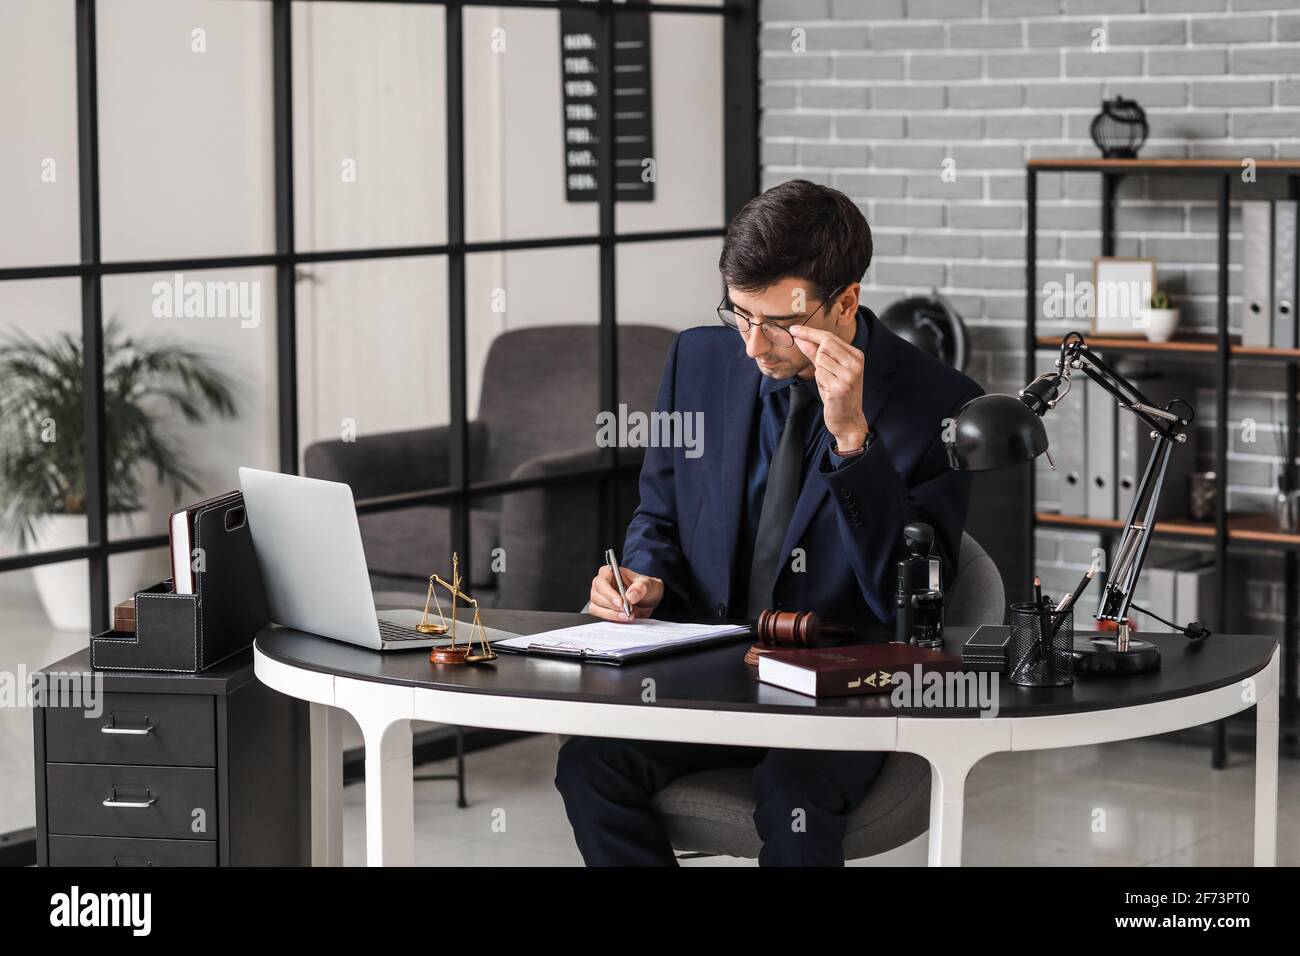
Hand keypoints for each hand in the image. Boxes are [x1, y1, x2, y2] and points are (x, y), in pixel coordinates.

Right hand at [588, 565, 663, 622]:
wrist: (649, 598)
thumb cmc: (644, 587)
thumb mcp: (648, 584)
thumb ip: (641, 587)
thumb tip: (630, 595)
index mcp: (609, 572)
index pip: (601, 582)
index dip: (609, 593)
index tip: (621, 603)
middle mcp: (601, 585)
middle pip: (596, 596)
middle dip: (612, 606)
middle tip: (627, 612)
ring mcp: (600, 598)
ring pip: (596, 608)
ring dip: (612, 614)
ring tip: (628, 616)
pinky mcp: (602, 610)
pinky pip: (601, 617)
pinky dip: (612, 619)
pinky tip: (623, 619)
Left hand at [788, 324, 868, 451]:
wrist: (849, 420)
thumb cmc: (837, 395)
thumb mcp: (828, 371)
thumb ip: (815, 353)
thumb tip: (800, 337)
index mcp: (856, 355)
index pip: (829, 337)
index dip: (809, 332)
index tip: (793, 329)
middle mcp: (855, 363)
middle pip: (824, 345)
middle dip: (816, 356)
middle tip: (823, 372)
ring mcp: (849, 375)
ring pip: (820, 360)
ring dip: (819, 372)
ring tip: (828, 384)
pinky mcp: (840, 387)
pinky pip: (820, 375)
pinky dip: (820, 382)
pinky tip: (828, 391)